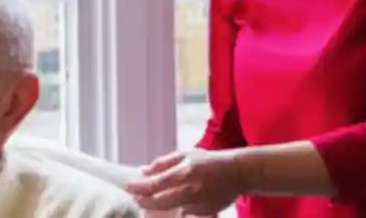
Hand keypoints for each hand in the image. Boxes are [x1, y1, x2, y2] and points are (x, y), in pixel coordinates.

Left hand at [125, 149, 243, 215]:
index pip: (156, 183)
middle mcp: (190, 190)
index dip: (140, 187)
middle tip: (135, 198)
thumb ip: (164, 163)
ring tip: (147, 203)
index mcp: (185, 172)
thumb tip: (144, 170)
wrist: (237, 173)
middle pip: (160, 202)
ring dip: (157, 208)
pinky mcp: (204, 212)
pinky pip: (184, 214)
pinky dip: (174, 211)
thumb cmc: (209, 161)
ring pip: (170, 210)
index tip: (128, 187)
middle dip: (144, 201)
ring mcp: (198, 204)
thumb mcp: (186, 154)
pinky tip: (168, 206)